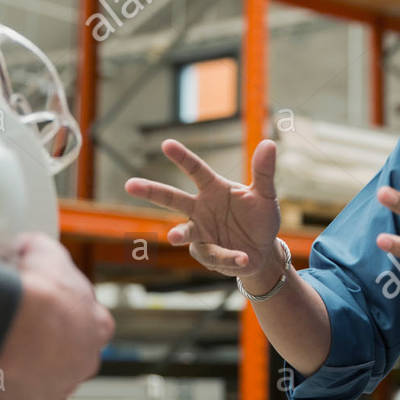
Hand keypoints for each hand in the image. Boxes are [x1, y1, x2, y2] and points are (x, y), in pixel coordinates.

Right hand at [0, 233, 113, 399]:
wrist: (14, 321)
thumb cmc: (38, 288)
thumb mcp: (45, 251)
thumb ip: (43, 250)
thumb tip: (29, 246)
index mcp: (98, 324)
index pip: (91, 324)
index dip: (69, 316)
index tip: (50, 311)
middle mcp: (87, 358)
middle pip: (75, 355)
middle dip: (56, 347)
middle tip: (29, 334)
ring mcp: (62, 383)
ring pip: (52, 379)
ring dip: (35, 369)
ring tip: (10, 352)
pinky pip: (25, 398)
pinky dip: (13, 388)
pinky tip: (0, 373)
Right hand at [124, 138, 281, 281]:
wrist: (262, 251)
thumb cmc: (259, 218)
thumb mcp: (266, 195)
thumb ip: (264, 171)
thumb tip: (269, 142)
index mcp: (213, 189)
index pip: (195, 170)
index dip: (181, 157)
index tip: (166, 144)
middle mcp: (200, 209)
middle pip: (172, 198)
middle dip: (151, 191)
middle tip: (130, 184)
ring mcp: (200, 232)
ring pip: (183, 232)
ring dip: (179, 233)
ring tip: (173, 237)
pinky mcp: (206, 253)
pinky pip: (214, 255)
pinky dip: (229, 257)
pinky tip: (243, 257)